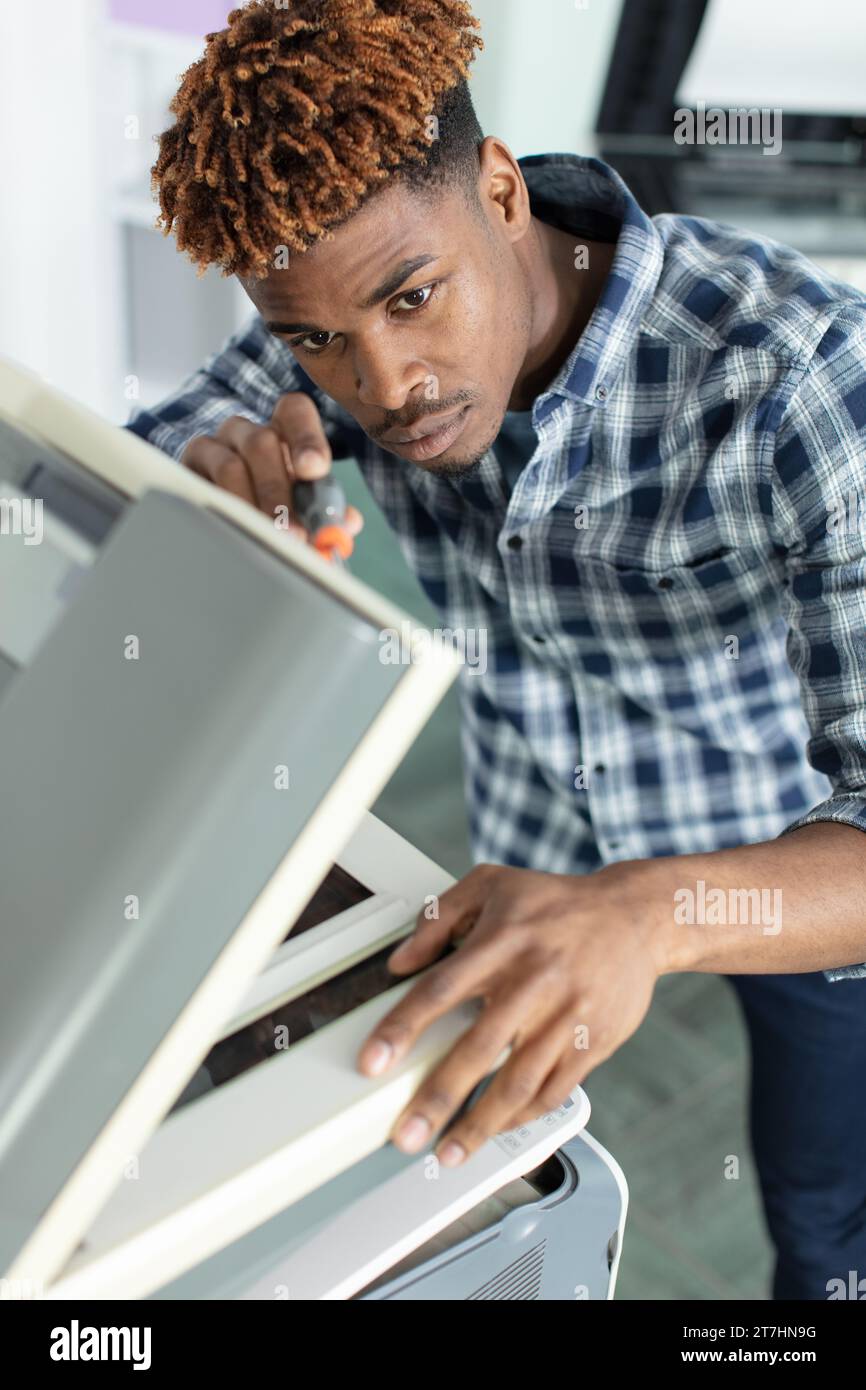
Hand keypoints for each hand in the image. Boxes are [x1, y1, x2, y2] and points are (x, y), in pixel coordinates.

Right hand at [181, 392, 363, 545]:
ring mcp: (212, 447)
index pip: (294, 412)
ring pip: (230, 465)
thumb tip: (346, 522)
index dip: (306, 437)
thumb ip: (327, 508)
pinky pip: (200, 485)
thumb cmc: (276, 509)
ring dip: (252, 506)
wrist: (221, 515)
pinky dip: (223, 512)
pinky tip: (237, 532)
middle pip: (261, 442)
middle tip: (293, 531)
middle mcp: (245, 431)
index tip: (314, 470)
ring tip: (269, 538)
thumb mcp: (306, 505)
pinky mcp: (186, 470)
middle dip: (280, 491)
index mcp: (282, 429)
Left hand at [357, 861, 666, 1166]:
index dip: (402, 1028)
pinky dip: (522, 1116)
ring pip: (518, 1082)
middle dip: (437, 1098)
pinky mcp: (592, 1042)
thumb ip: (438, 916)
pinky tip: (497, 1128)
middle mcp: (532, 982)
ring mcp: (566, 1017)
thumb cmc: (556, 902)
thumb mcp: (492, 885)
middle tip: (406, 1135)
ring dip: (480, 1124)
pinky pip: (553, 1090)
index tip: (373, 1062)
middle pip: (477, 1049)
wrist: (634, 918)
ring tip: (449, 1153)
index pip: (440, 990)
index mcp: (501, 943)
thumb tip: (399, 961)